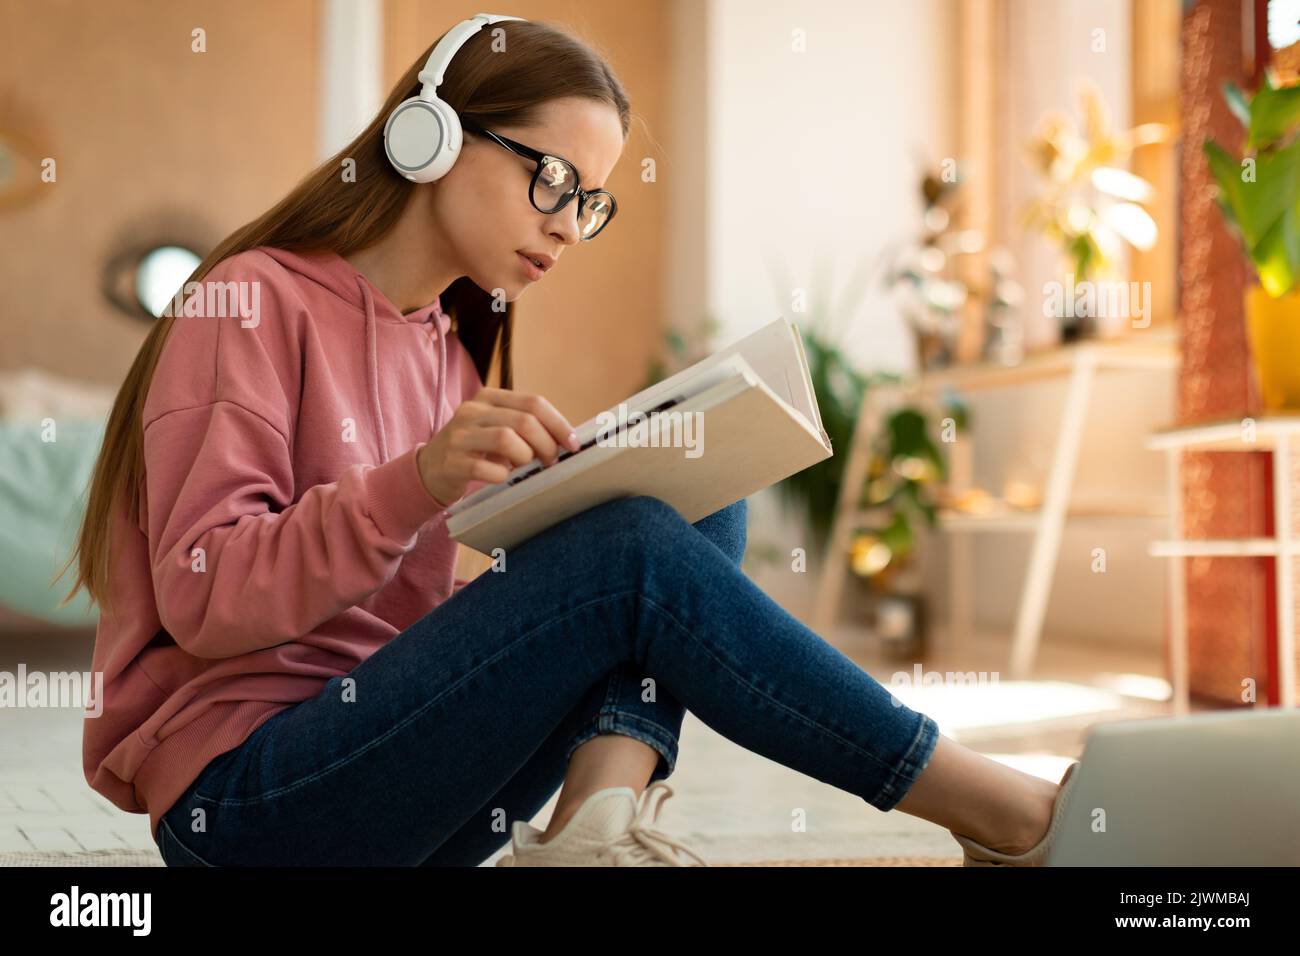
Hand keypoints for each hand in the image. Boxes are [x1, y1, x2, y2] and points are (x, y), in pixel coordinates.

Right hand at [416, 387, 579, 506]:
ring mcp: (459, 435)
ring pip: (507, 438)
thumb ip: (527, 428)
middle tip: (551, 462)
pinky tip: (501, 477)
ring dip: (525, 457)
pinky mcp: (451, 461)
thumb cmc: (475, 449)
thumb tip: (568, 439)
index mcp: (489, 397)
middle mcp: (472, 410)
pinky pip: (487, 468)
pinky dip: (502, 475)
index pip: (533, 402)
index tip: (574, 444)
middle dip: (546, 444)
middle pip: (524, 421)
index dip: (559, 423)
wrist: (430, 469)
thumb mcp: (497, 428)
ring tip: (523, 467)